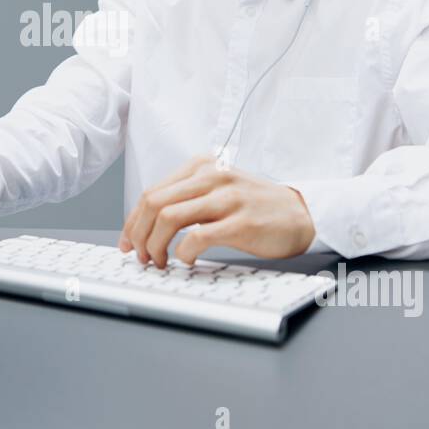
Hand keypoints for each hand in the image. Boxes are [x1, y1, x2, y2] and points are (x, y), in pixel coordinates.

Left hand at [118, 154, 315, 266]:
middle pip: (154, 204)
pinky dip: (183, 253)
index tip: (128, 243)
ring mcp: (227, 198)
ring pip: (169, 218)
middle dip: (139, 235)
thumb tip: (147, 226)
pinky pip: (197, 237)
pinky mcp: (241, 222)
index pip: (152, 193)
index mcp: (201, 167)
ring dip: (156, 246)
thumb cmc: (255, 206)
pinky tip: (186, 261)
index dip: (132, 222)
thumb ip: (186, 198)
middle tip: (142, 257)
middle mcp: (212, 177)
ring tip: (160, 262)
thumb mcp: (218, 189)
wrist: (300, 213)